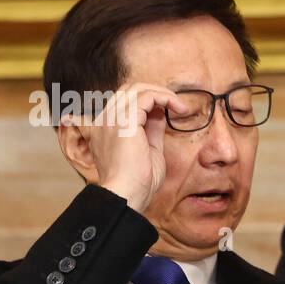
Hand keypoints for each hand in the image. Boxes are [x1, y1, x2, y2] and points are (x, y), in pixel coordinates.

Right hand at [85, 82, 186, 213]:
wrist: (126, 195)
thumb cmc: (137, 182)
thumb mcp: (148, 149)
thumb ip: (152, 129)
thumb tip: (160, 112)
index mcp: (105, 128)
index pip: (124, 101)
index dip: (147, 101)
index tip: (166, 113)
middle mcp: (104, 120)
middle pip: (129, 89)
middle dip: (155, 92)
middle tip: (176, 106)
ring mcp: (112, 118)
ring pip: (137, 88)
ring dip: (162, 93)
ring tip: (180, 106)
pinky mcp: (125, 120)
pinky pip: (147, 96)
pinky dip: (165, 97)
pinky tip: (178, 108)